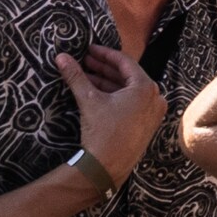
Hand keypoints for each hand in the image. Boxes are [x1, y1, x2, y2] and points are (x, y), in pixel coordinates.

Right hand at [55, 44, 164, 179]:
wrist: (107, 167)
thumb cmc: (102, 132)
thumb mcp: (89, 100)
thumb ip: (76, 77)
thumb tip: (61, 57)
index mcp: (146, 87)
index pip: (125, 62)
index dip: (105, 54)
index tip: (89, 49)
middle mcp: (155, 96)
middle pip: (127, 75)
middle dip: (104, 68)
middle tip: (84, 61)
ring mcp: (153, 111)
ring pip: (128, 90)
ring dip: (107, 82)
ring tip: (86, 76)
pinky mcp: (147, 123)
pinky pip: (131, 103)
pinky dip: (115, 96)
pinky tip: (97, 93)